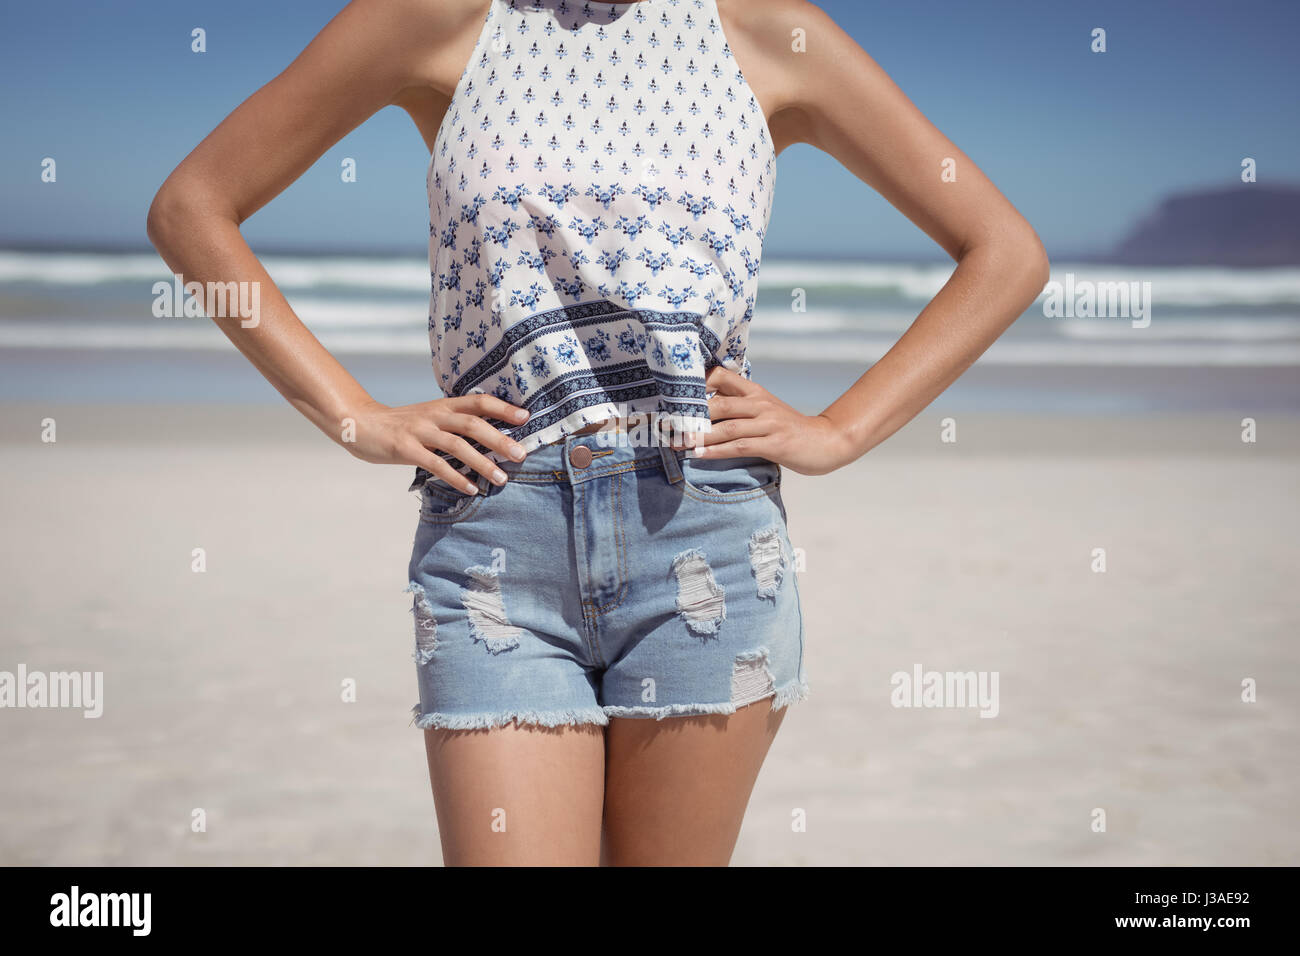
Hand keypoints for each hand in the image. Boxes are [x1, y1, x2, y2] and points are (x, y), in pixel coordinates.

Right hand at [340, 395, 528, 493]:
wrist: (359, 424)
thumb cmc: (401, 425)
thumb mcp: (429, 417)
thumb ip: (454, 423)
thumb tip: (488, 436)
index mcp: (442, 405)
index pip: (478, 401)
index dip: (502, 407)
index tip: (526, 416)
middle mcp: (434, 415)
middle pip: (473, 423)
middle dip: (499, 439)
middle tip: (521, 454)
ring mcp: (419, 431)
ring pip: (457, 445)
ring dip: (482, 463)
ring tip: (501, 478)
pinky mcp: (405, 449)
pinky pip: (435, 464)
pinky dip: (456, 477)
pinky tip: (471, 488)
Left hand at [678, 366, 856, 476]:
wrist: (826, 441)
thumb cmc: (789, 428)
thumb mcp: (764, 411)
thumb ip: (738, 406)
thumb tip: (703, 408)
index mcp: (755, 392)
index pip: (721, 376)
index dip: (696, 382)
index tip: (671, 394)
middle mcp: (760, 403)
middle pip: (718, 403)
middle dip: (690, 416)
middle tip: (666, 425)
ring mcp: (768, 423)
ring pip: (726, 427)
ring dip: (699, 436)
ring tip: (677, 443)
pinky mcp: (775, 443)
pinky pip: (740, 447)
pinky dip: (717, 451)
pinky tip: (699, 455)